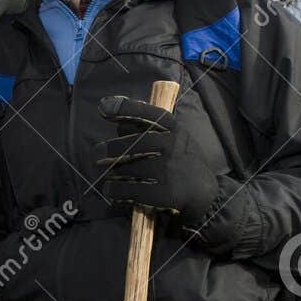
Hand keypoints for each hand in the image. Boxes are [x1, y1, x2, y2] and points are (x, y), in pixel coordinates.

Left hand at [94, 96, 218, 221]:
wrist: (204, 191)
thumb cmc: (181, 159)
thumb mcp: (174, 137)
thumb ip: (148, 129)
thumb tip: (118, 124)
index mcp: (175, 129)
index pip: (151, 114)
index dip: (126, 109)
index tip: (103, 107)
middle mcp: (174, 146)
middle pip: (137, 143)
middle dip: (113, 148)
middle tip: (96, 154)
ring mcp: (170, 169)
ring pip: (132, 167)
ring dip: (113, 171)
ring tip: (106, 174)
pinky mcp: (166, 192)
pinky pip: (132, 189)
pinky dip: (116, 189)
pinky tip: (111, 190)